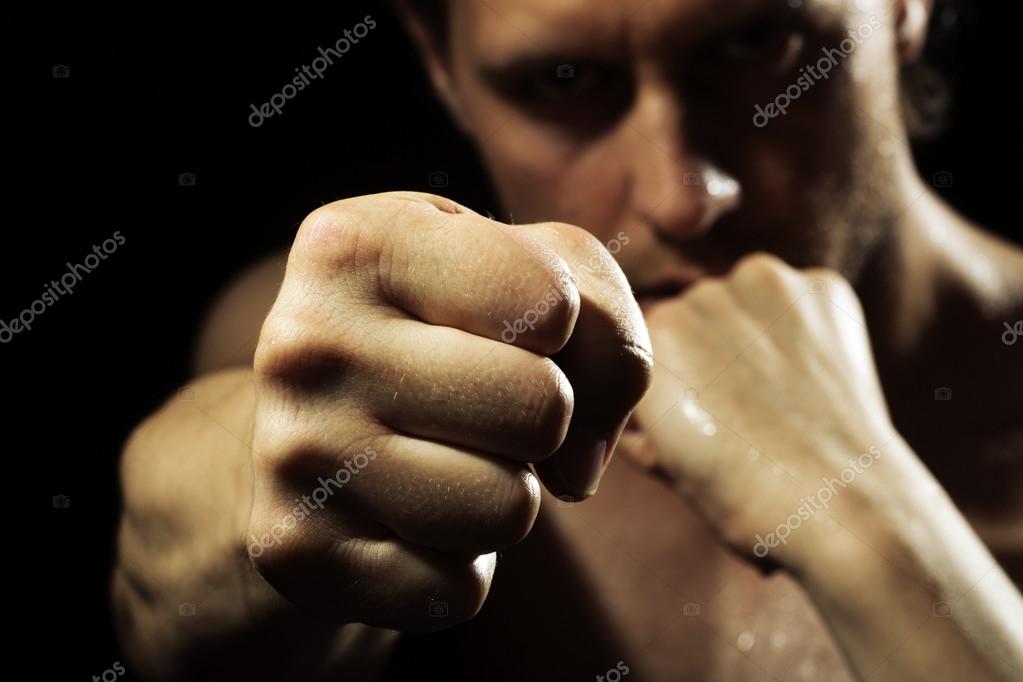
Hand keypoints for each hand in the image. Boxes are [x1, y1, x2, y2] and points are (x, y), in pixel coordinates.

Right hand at [247, 192, 650, 630]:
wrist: (309, 429)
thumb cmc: (440, 334)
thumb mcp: (523, 273)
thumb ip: (603, 325)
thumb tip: (578, 468)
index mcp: (355, 244)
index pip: (553, 302)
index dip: (559, 327)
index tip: (504, 329)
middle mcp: (305, 343)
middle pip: (541, 409)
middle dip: (541, 417)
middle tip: (477, 406)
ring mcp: (293, 454)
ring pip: (507, 510)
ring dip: (504, 495)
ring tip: (443, 458)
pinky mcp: (295, 554)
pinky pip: (455, 590)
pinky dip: (455, 564)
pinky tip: (404, 517)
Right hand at [621, 253, 911, 569]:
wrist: (838, 508)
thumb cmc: (742, 498)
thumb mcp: (665, 463)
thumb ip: (642, 418)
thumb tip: (639, 410)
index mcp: (651, 338)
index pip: (650, 341)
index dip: (673, 378)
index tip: (697, 412)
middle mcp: (700, 295)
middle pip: (699, 313)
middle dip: (713, 346)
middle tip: (741, 403)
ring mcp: (765, 284)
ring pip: (749, 299)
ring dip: (758, 332)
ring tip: (782, 393)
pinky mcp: (823, 288)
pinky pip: (804, 301)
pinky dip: (809, 329)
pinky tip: (816, 379)